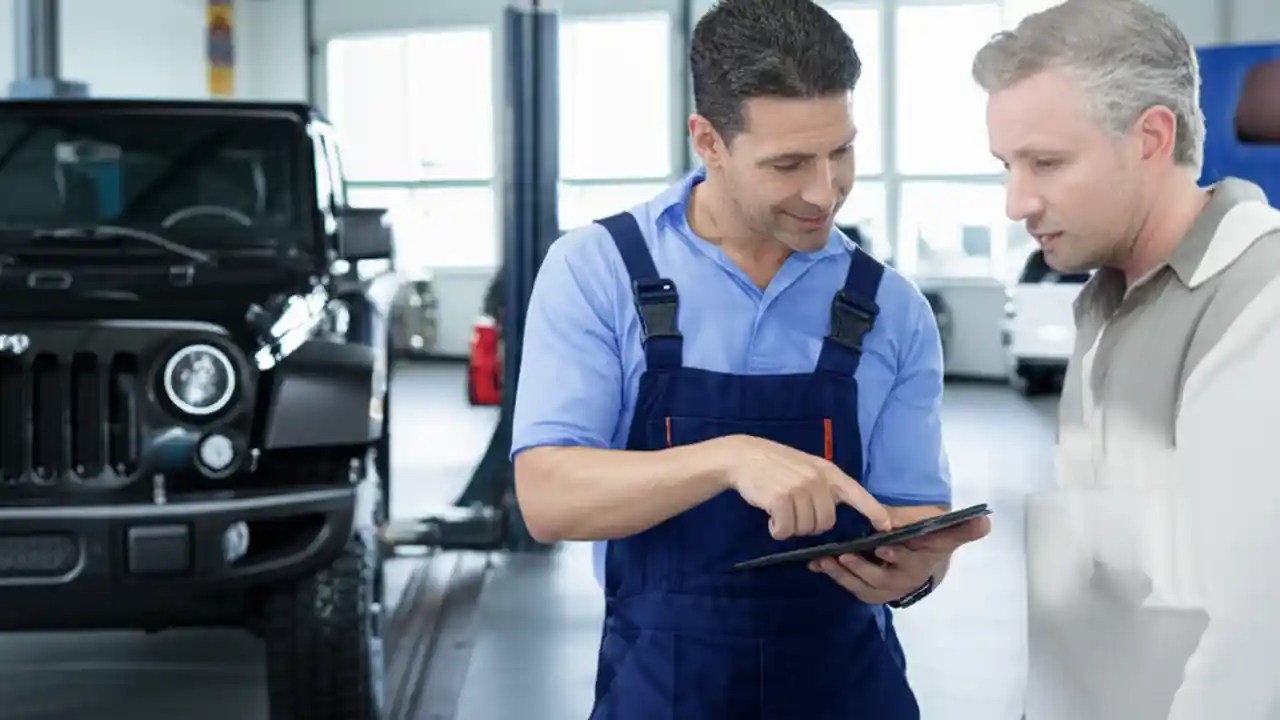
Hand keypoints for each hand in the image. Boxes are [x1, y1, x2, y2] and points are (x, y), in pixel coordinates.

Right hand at [710, 434, 890, 539]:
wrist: (744, 457)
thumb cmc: (776, 465)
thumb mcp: (807, 468)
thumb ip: (823, 487)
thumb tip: (833, 517)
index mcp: (829, 472)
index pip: (858, 494)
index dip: (874, 512)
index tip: (887, 527)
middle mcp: (819, 480)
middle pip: (826, 523)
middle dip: (809, 524)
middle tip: (793, 510)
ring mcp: (801, 488)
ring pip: (806, 529)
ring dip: (791, 527)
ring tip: (779, 509)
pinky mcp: (782, 499)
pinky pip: (785, 531)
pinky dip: (777, 530)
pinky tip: (770, 516)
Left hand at [808, 515, 990, 603]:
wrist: (918, 559)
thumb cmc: (929, 541)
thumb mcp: (945, 534)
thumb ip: (962, 528)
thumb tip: (986, 521)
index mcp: (919, 566)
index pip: (908, 562)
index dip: (896, 556)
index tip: (883, 547)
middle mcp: (899, 582)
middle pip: (879, 578)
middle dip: (861, 567)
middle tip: (843, 554)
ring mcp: (880, 588)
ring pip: (859, 584)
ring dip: (841, 573)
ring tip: (825, 560)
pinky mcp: (865, 589)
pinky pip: (847, 585)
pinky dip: (832, 575)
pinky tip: (815, 564)